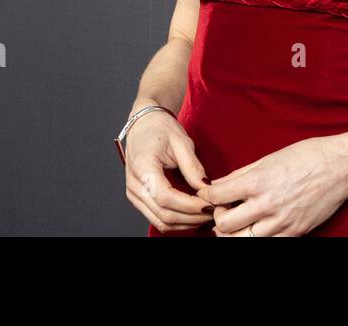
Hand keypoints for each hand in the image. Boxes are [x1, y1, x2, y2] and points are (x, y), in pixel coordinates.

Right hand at [123, 110, 213, 231]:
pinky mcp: (138, 198)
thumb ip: (193, 167)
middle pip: (163, 214)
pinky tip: (193, 214)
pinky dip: (177, 220)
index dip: (189, 206)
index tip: (210, 205)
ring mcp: (133, 194)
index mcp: (142, 167)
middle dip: (191, 218)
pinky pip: (157, 217)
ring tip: (206, 215)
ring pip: (160, 221)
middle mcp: (134, 184)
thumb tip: (206, 189)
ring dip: (185, 223)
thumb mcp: (181, 141)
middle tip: (214, 212)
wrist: (144, 124)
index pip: (165, 198)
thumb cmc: (161, 129)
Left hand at [196, 134, 347, 236]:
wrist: (341, 167)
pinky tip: (258, 226)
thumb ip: (240, 174)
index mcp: (258, 181)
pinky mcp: (294, 232)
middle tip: (224, 210)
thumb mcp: (268, 158)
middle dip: (217, 218)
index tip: (209, 194)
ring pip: (242, 240)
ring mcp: (281, 222)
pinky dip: (256, 237)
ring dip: (234, 232)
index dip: (208, 196)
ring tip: (239, 222)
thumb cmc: (306, 156)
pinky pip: (266, 243)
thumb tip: (217, 184)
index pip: (217, 196)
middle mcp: (267, 204)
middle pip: (224, 224)